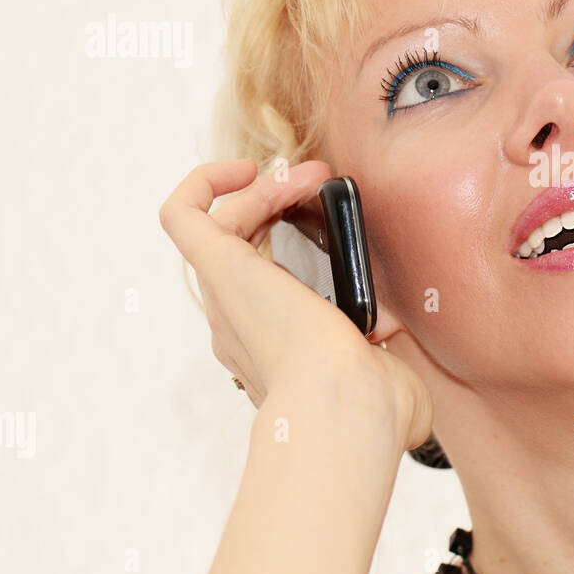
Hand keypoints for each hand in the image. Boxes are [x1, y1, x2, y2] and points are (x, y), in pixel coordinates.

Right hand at [159, 159, 432, 447]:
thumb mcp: (386, 370)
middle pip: (242, 249)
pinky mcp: (219, 269)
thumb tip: (390, 328)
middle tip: (323, 185)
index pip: (268, 290)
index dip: (292, 247)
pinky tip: (249, 168)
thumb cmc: (370, 405)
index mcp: (274, 352)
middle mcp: (239, 325)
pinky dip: (207, 181)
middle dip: (279, 206)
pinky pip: (184, 215)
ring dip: (266, 189)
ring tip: (312, 174)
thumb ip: (384, 351)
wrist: (345, 405)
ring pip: (223, 225)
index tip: (335, 232)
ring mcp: (225, 298)